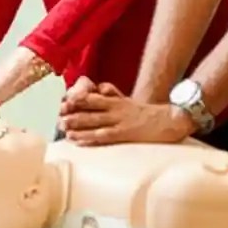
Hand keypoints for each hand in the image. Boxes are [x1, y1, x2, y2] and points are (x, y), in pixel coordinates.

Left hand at [58, 78, 195, 145]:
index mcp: (116, 100)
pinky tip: (79, 140)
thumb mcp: (128, 99)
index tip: (63, 103)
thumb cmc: (147, 113)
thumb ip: (113, 94)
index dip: (76, 100)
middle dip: (73, 112)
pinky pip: (104, 135)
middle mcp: (115, 108)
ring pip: (94, 121)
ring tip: (64, 128)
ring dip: (77, 125)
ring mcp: (120, 121)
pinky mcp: (125, 133)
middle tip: (58, 117)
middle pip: (90, 108)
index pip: (92, 97)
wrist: (169, 120)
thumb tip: (99, 87)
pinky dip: (90, 137)